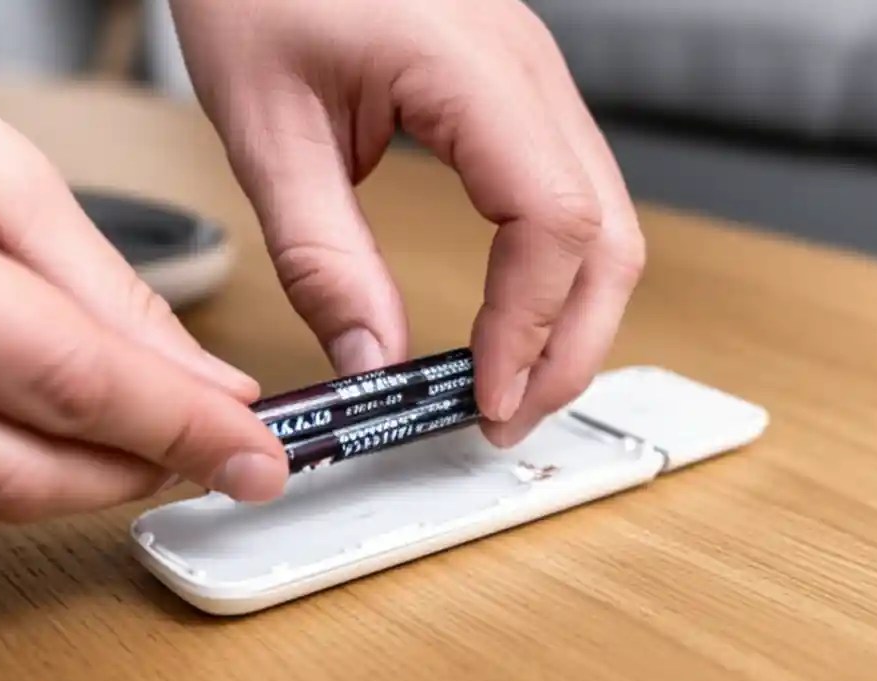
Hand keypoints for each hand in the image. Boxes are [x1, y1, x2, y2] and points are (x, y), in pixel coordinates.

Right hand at [0, 31, 287, 520]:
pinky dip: (5, 467)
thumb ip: (104, 289)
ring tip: (153, 435)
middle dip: (140, 469)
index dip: (181, 430)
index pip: (71, 386)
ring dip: (79, 477)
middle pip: (21, 470)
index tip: (257, 456)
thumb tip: (200, 380)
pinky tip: (60, 435)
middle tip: (220, 453)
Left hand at [170, 0, 645, 445]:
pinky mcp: (519, 95)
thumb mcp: (267, 130)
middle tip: (508, 416)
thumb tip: (373, 360)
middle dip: (573, 343)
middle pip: (609, 233)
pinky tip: (513, 315)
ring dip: (573, 315)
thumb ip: (322, 255)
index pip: (552, 220)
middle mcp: (530, 72)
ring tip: (513, 382)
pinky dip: (557, 273)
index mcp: (473, 69)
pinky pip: (571, 196)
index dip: (531, 325)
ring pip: (605, 220)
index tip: (483, 395)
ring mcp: (536, 79)